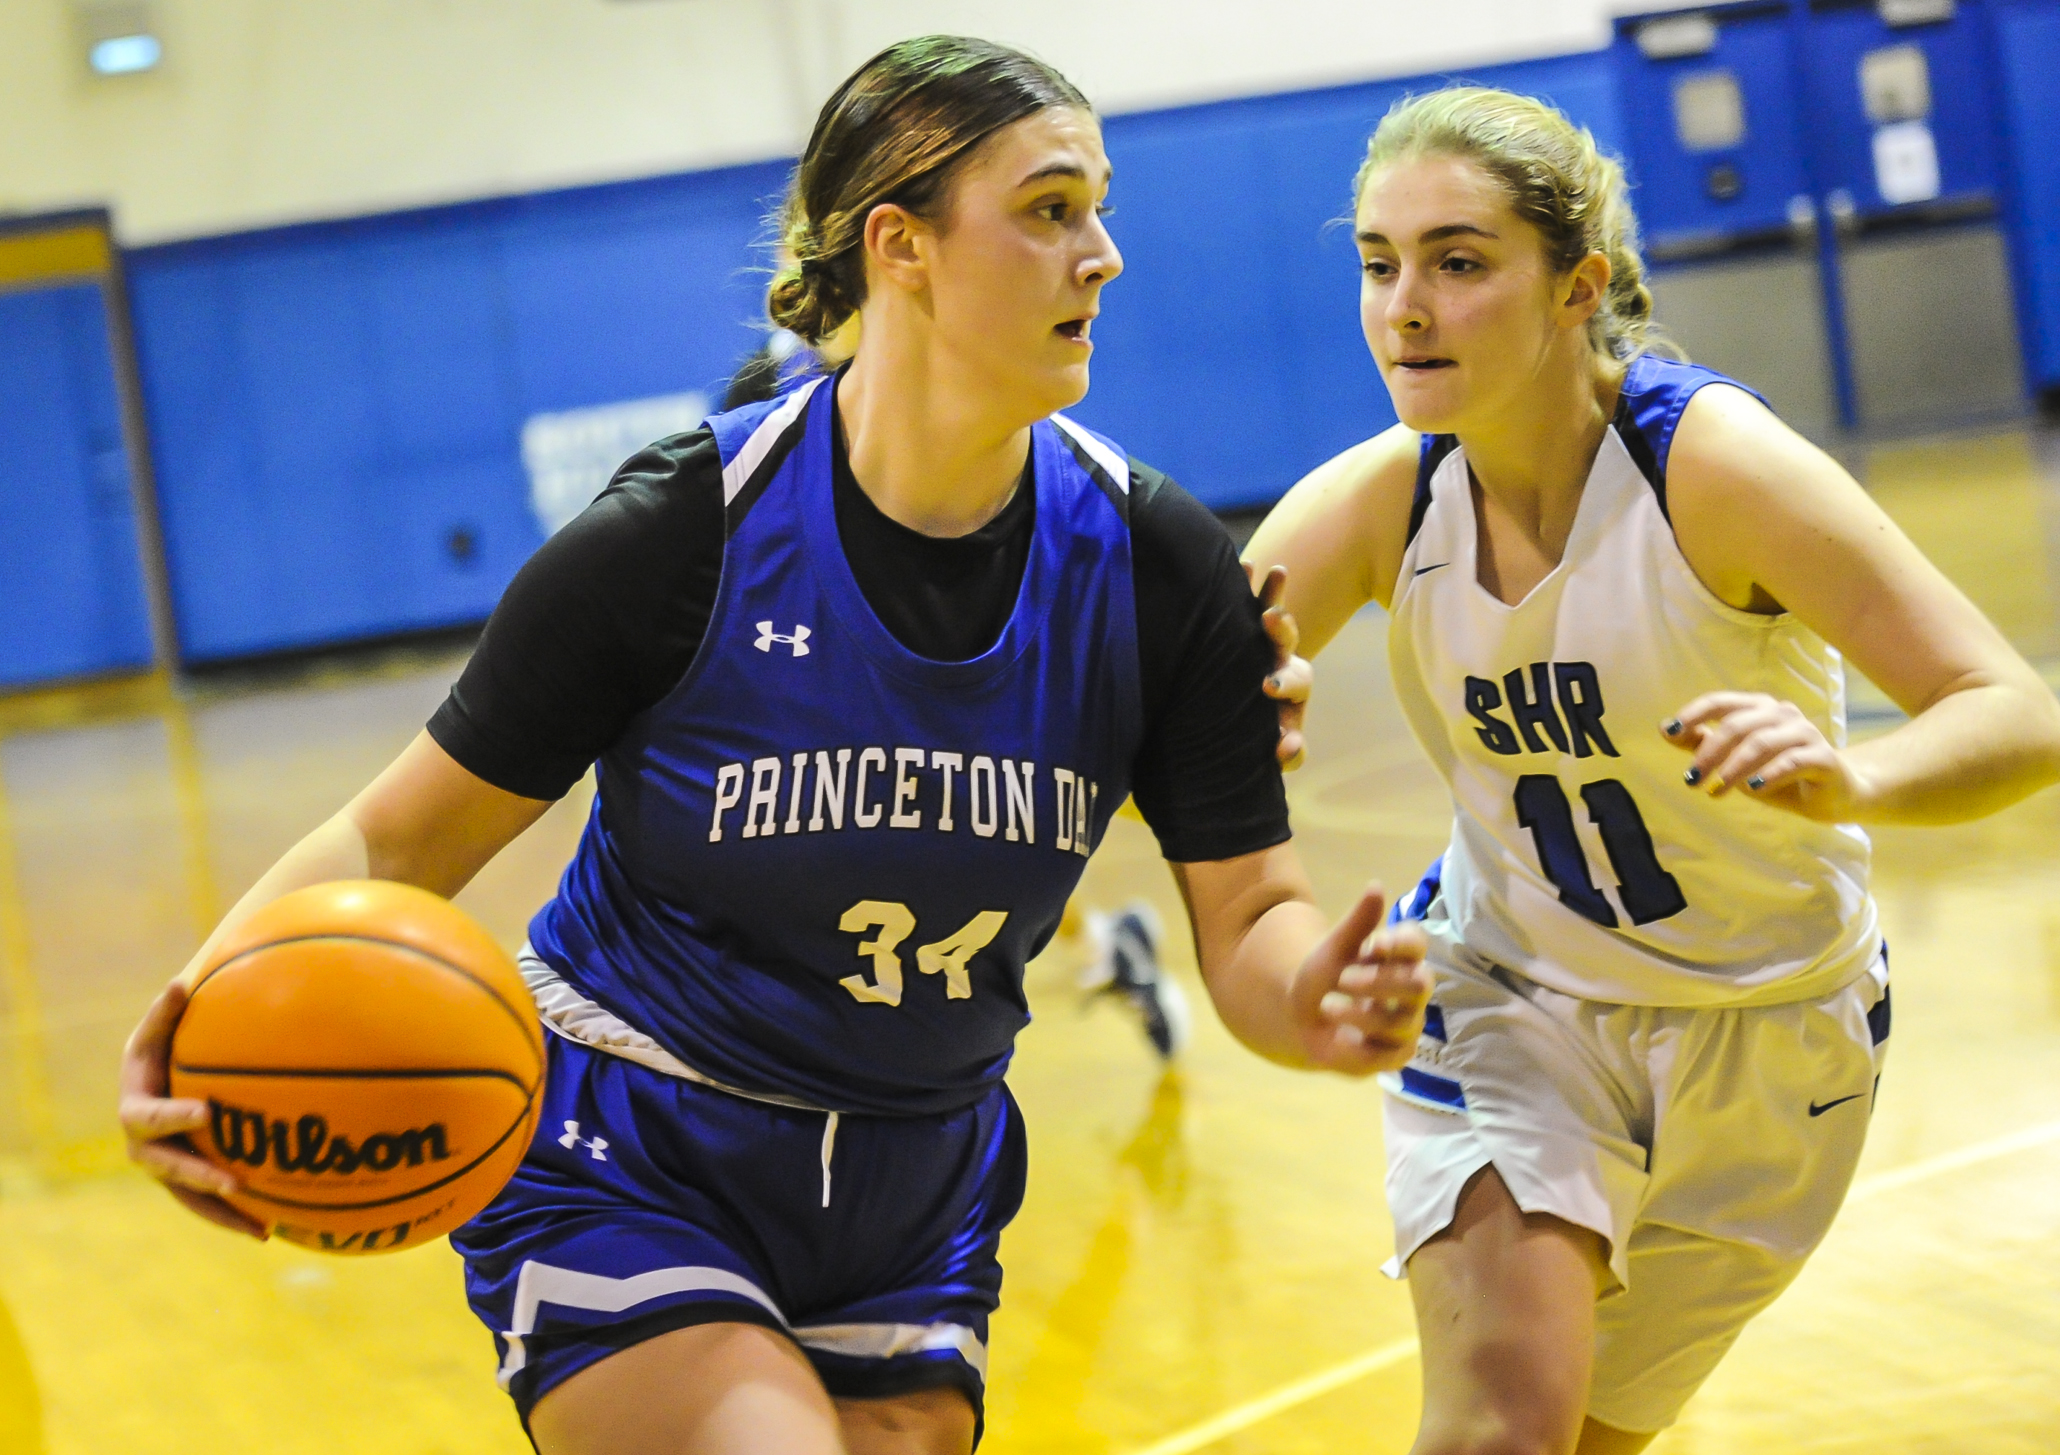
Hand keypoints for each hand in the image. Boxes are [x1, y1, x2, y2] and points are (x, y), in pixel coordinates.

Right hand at [118, 978, 268, 1238]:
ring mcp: (165, 1169)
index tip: (205, 1113)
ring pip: (190, 1197)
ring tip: (260, 1226)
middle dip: (198, 1175)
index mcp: (136, 1108)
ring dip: (222, 1212)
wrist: (150, 1086)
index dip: (173, 1116)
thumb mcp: (156, 1032)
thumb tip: (178, 983)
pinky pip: (208, 1204)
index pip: (149, 1116)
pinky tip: (272, 1229)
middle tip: (232, 1182)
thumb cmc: (157, 1052)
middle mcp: (144, 1146)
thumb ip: (166, 1013)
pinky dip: (236, 1216)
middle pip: (167, 1167)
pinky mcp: (186, 1183)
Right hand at [1250, 563, 1312, 769]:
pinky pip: (1247, 601)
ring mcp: (1261, 641)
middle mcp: (1279, 660)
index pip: (1296, 685)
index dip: (1286, 687)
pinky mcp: (1240, 624)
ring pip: (1270, 615)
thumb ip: (1286, 754)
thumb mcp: (1267, 752)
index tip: (1270, 698)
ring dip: (1271, 596)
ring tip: (1272, 573)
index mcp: (1290, 690)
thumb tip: (1286, 747)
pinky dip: (1249, 583)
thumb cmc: (1249, 738)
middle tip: (1270, 623)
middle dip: (1281, 633)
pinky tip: (1244, 562)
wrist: (1223, 724)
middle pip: (1288, 642)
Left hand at [1288, 882, 1430, 1074]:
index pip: (1417, 944)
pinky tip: (1338, 1039)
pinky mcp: (1396, 1055)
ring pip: (1399, 1022)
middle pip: (1417, 984)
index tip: (1374, 944)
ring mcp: (1407, 1024)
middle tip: (1342, 978)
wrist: (1301, 1018)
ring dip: (1359, 1014)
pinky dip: (1359, 1047)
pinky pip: (1388, 1055)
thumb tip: (1376, 886)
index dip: (1402, 944)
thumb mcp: (1333, 949)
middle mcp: (1411, 990)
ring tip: (1326, 1007)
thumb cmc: (1324, 977)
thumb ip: (1356, 923)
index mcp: (1399, 957)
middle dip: (1379, 982)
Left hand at [1662, 692, 1870, 822]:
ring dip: (1732, 769)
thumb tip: (1665, 729)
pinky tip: (1753, 789)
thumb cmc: (1777, 773)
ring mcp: (1805, 733)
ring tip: (1714, 792)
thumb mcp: (1733, 760)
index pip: (1720, 702)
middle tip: (1691, 779)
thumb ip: (1703, 743)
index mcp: (1759, 708)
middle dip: (1709, 752)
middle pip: (1737, 725)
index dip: (1693, 714)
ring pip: (1761, 743)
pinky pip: (1791, 761)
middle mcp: (1782, 714)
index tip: (1670, 733)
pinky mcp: (1823, 757)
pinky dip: (1768, 774)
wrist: (1833, 793)